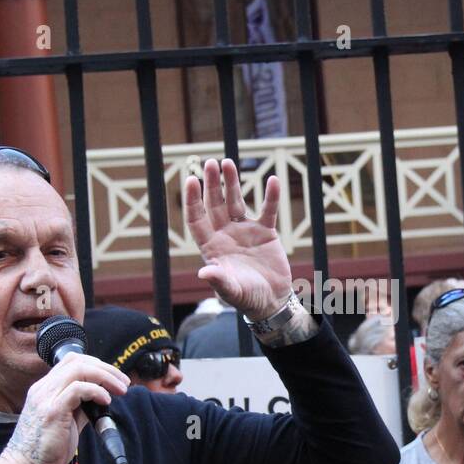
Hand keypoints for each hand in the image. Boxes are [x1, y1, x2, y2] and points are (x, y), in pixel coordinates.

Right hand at [0, 355, 129, 463]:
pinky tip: (106, 401)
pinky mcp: (51, 412)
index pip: (72, 361)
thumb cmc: (44, 448)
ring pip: (78, 370)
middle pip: (77, 361)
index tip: (115, 379)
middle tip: (124, 383)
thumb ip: (80, 407)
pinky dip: (96, 391)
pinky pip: (77, 389)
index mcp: (45, 389)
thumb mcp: (65, 421)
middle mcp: (43, 389)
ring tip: (120, 390)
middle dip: (106, 369)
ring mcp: (45, 398)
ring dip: (105, 377)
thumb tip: (100, 398)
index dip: (97, 365)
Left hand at [184, 158, 292, 321]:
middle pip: (215, 204)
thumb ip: (219, 281)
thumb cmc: (246, 298)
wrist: (271, 301)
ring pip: (236, 202)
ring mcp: (245, 231)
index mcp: (212, 247)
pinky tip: (273, 181)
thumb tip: (203, 273)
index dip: (192, 200)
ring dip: (232, 183)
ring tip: (228, 163)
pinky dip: (271, 197)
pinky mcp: (265, 232)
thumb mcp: (231, 291)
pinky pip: (267, 210)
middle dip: (212, 184)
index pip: (197, 219)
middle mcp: (225, 235)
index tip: (191, 180)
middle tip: (210, 163)